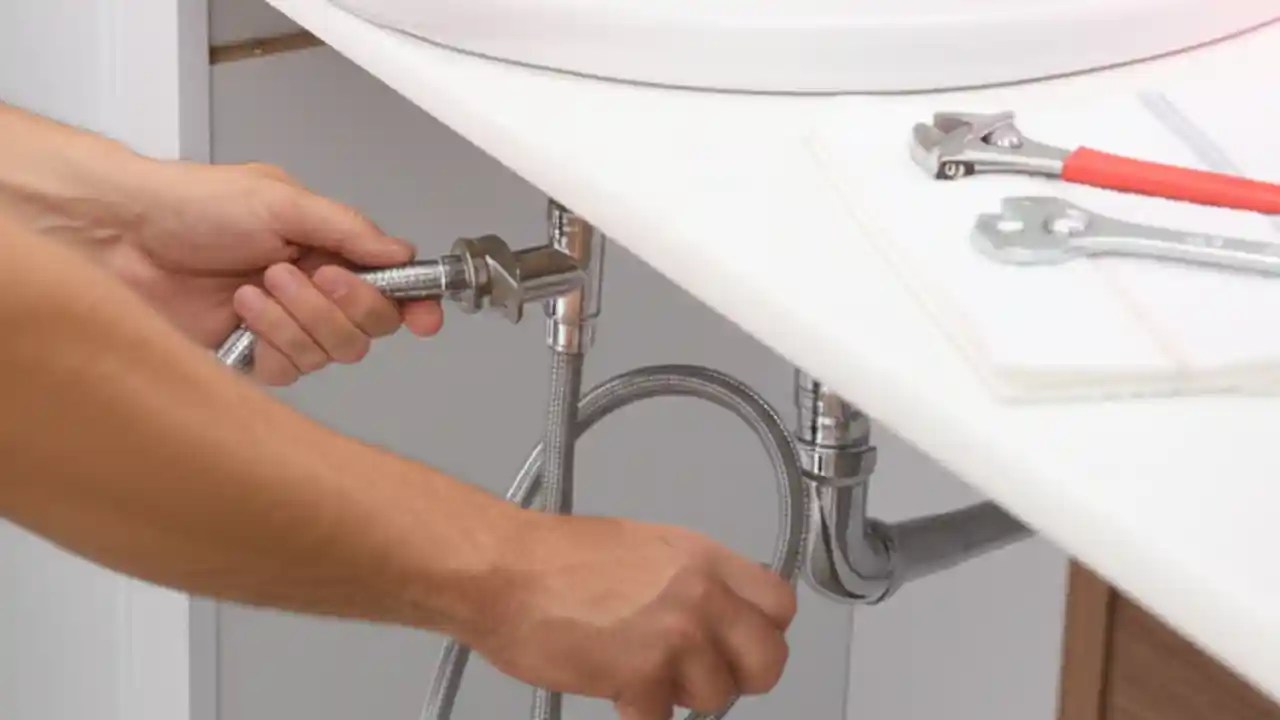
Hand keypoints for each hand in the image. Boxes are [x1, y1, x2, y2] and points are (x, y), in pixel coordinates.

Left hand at [97, 160, 442, 384]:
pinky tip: (241, 311)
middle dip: (347, 304)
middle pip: (372, 326)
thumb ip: (349, 229)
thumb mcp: (281, 201)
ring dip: (300, 317)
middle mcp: (311, 289)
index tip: (425, 316)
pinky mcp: (252, 355)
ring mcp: (283, 324)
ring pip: (334, 351)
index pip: (391, 283)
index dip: (415, 303)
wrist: (120, 239)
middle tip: (317, 275)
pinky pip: (292, 369)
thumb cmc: (188, 206)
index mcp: (326, 247)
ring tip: (259, 284)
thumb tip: (400, 252)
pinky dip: (272, 338)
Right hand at [468, 515, 796, 718]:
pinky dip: (637, 713)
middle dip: (740, 677)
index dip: (762, 631)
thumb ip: (689, 578)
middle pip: (768, 659)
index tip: (737, 641)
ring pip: (716, 697)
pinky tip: (611, 685)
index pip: (780, 604)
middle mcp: (702, 595)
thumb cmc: (556, 558)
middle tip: (700, 674)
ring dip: (679, 695)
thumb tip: (715, 610)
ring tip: (637, 670)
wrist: (503, 573)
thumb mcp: (643, 547)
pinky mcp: (643, 676)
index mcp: (704, 558)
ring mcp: (676, 637)